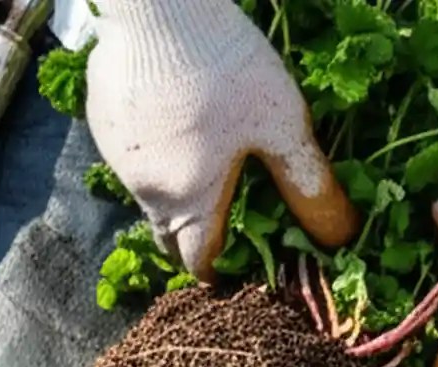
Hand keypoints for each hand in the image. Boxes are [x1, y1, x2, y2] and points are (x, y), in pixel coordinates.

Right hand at [85, 0, 357, 281]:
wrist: (159, 7)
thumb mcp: (282, 127)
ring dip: (172, 190)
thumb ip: (307, 185)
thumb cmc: (226, 70)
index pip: (197, 261)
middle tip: (221, 223)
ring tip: (203, 162)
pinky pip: (129, 153)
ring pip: (146, 192)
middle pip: (167, 233)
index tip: (235, 268)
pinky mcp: (99, 119)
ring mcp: (114, 155)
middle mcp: (143, 190)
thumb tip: (338, 236)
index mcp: (188, 202)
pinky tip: (176, 118)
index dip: (219, 270)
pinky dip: (152, 151)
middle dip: (191, 237)